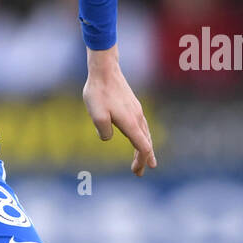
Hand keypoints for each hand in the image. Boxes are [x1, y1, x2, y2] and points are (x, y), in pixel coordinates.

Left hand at [83, 45, 156, 175]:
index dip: (143, 159)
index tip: (141, 170)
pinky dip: (142, 136)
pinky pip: (141, 126)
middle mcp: (137, 117)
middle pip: (145, 142)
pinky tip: (138, 137)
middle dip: (143, 158)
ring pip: (144, 133)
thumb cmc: (98, 92)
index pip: (142, 145)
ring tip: (144, 159)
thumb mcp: (97, 115)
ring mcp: (136, 110)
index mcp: (130, 122)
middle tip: (139, 172)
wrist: (104, 70)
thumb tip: (107, 137)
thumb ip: (103, 131)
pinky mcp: (132, 105)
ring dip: (144, 148)